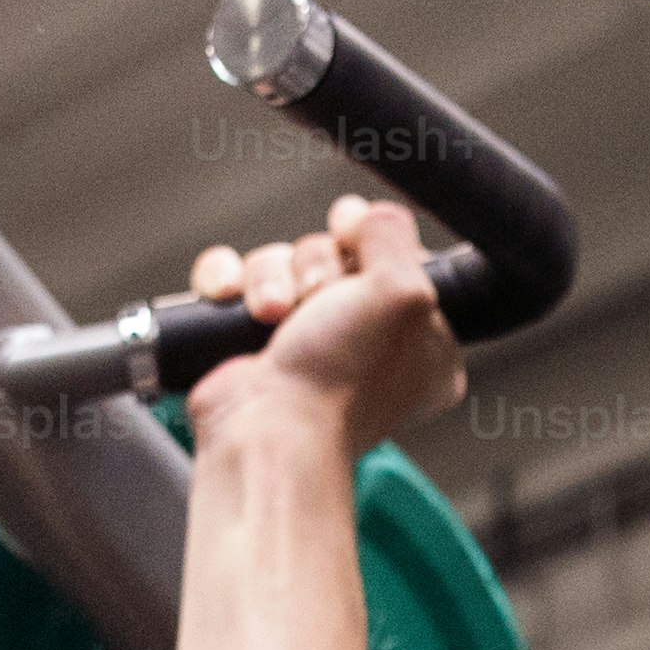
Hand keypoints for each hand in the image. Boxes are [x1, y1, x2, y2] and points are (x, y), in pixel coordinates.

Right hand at [179, 193, 466, 458]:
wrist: (270, 431)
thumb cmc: (339, 379)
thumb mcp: (403, 291)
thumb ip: (394, 235)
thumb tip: (364, 218)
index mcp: (421, 342)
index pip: (404, 262)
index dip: (379, 249)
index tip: (363, 257)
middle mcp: (366, 342)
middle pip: (338, 253)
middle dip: (319, 265)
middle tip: (319, 299)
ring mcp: (307, 342)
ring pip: (284, 260)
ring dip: (272, 276)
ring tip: (274, 314)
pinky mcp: (251, 341)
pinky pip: (234, 277)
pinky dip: (228, 281)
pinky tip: (233, 301)